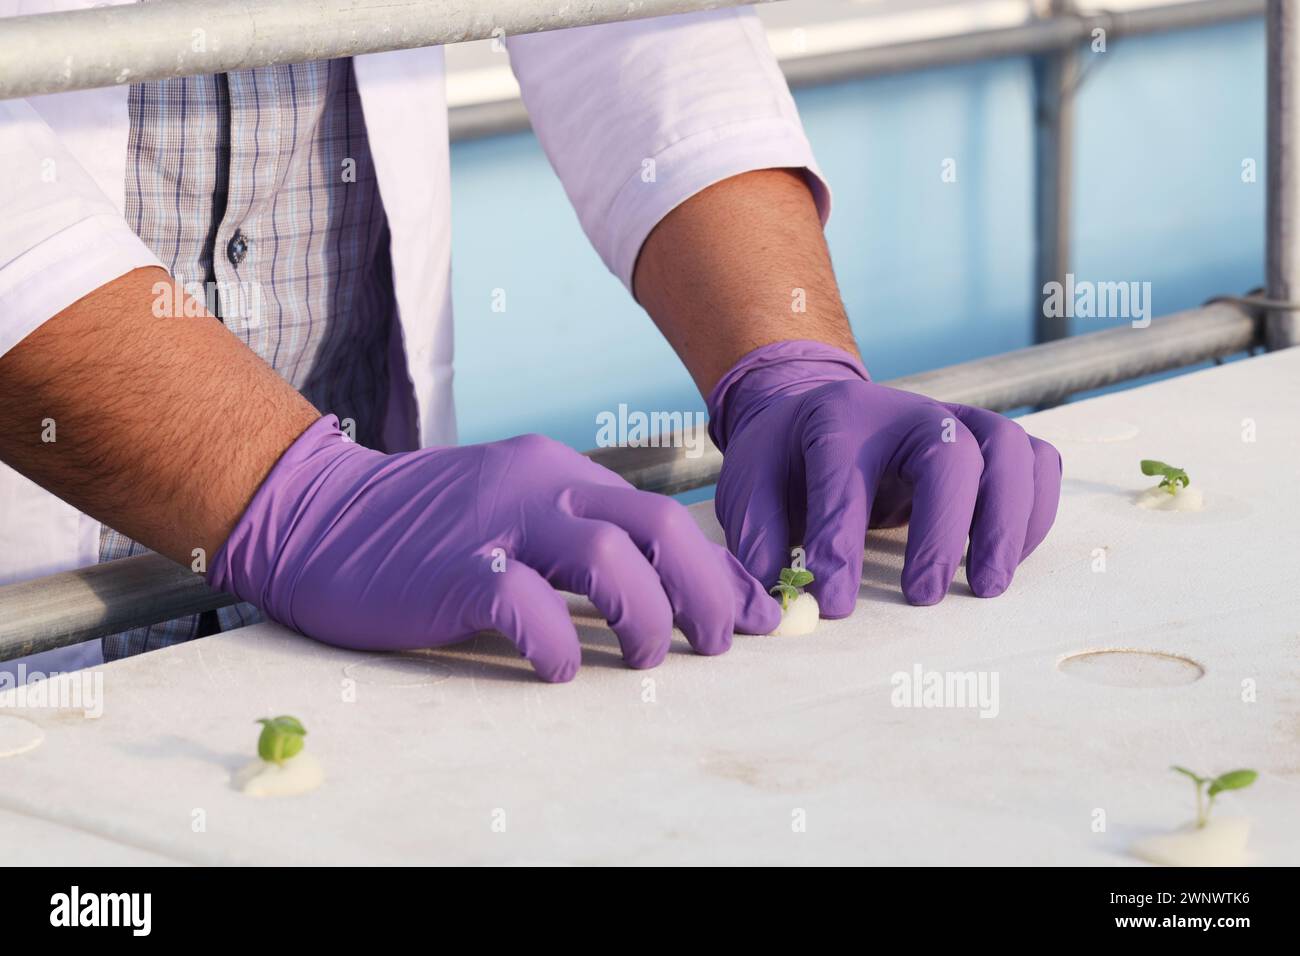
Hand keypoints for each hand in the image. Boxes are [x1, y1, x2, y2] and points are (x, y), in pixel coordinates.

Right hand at [209, 417, 778, 680]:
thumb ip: (580, 545)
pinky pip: (526, 601)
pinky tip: (562, 669)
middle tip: (718, 644)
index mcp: (558, 473)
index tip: (754, 616)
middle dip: (705, 588)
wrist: (317, 516)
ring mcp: (495, 521)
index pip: (662, 515)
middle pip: (656, 524)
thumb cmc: (423, 533)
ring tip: (645, 658)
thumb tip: (658, 595)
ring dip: (645, 614)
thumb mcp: (515, 519)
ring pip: (608, 555)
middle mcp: (539, 484)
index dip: (718, 570)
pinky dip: (558, 643)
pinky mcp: (451, 567)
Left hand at [708, 341, 1061, 615]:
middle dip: (943, 530)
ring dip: (1008, 522)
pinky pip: (1037, 463)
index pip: (845, 480)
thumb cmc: (787, 459)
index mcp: (836, 418)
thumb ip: (756, 538)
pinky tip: (1005, 557)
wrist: (823, 415)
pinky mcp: (988, 441)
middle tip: (923, 596)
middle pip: (951, 451)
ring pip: (1010, 450)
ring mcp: (956, 420)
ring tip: (986, 585)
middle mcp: (905, 412)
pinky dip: (1035, 511)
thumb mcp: (748, 485)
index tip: (836, 605)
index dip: (841, 546)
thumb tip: (783, 605)